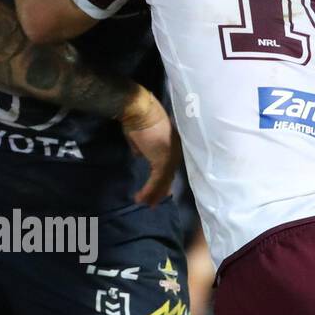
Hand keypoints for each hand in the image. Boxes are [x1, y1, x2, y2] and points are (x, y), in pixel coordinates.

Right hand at [120, 87, 179, 206]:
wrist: (140, 111)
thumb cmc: (138, 119)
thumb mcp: (139, 138)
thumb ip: (140, 149)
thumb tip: (139, 156)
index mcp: (173, 145)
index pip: (169, 167)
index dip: (163, 181)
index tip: (158, 191)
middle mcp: (176, 152)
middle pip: (169, 177)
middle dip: (160, 191)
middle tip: (152, 204)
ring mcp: (171, 156)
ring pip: (163, 181)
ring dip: (152, 194)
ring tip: (144, 203)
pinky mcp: (163, 161)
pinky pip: (156, 181)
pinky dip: (148, 190)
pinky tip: (139, 197)